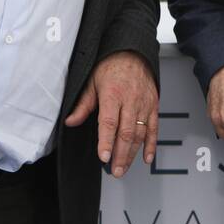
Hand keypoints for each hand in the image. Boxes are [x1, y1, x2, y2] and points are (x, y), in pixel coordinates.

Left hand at [65, 50, 158, 176]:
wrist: (132, 52)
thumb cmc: (111, 66)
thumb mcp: (91, 82)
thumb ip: (83, 105)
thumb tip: (70, 121)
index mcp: (112, 94)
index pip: (109, 122)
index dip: (106, 141)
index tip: (103, 156)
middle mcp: (130, 100)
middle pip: (126, 132)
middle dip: (120, 154)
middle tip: (115, 171)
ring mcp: (143, 104)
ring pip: (139, 134)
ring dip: (132, 154)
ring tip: (123, 168)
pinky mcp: (153, 106)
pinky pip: (154, 128)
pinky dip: (151, 145)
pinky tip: (146, 158)